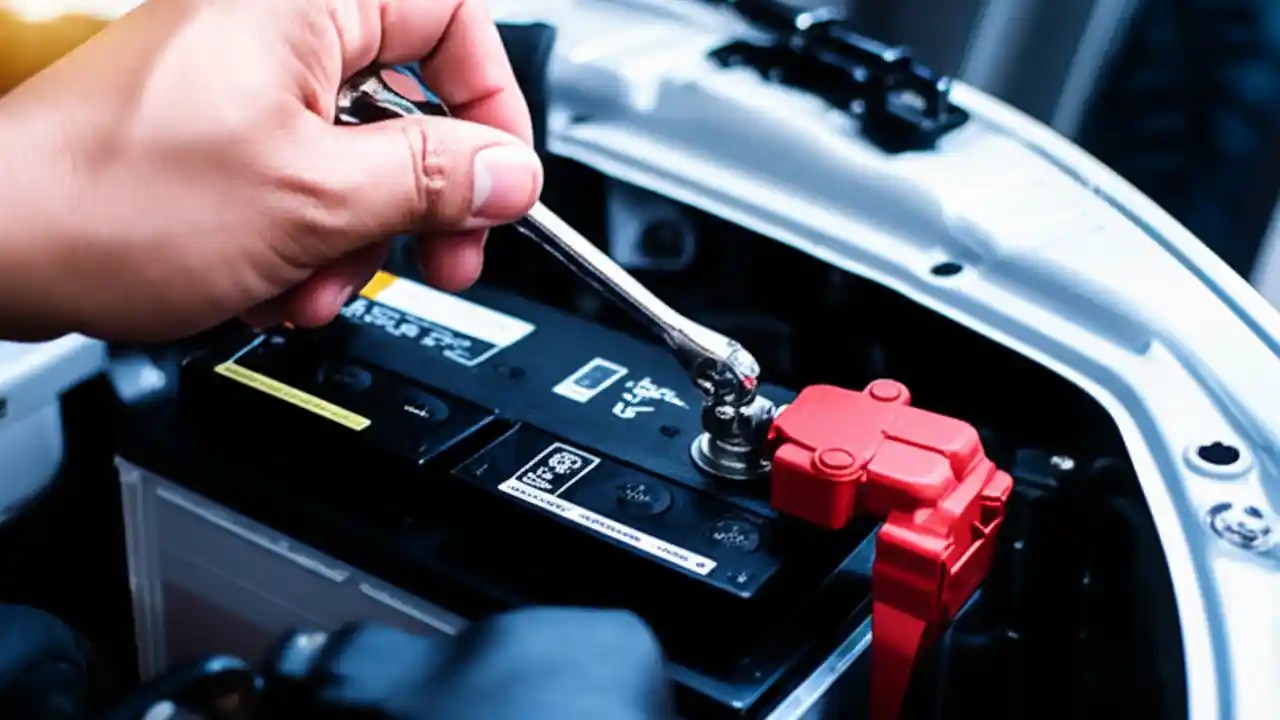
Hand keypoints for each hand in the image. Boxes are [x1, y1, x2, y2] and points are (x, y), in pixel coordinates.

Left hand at [0, 0, 542, 341]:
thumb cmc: (110, 201)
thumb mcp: (316, 200)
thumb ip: (432, 181)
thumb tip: (510, 173)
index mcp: (300, 0)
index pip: (452, 17)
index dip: (491, 105)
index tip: (497, 176)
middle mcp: (270, 23)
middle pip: (408, 98)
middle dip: (420, 197)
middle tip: (439, 252)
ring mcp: (239, 78)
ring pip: (356, 153)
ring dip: (355, 237)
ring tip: (315, 283)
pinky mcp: (214, 129)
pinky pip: (301, 177)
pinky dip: (304, 239)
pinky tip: (275, 282)